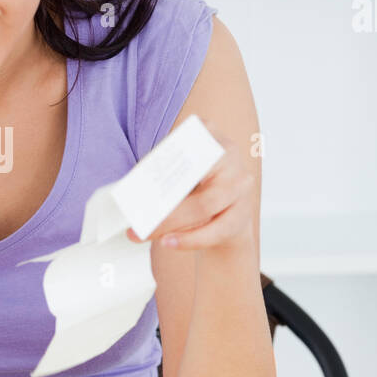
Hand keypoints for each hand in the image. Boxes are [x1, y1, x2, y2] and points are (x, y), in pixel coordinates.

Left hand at [125, 119, 254, 252]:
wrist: (225, 210)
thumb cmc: (194, 186)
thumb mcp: (179, 170)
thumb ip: (162, 173)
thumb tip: (135, 193)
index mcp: (208, 134)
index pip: (184, 142)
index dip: (163, 158)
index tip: (143, 171)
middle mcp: (229, 154)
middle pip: (193, 177)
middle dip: (160, 202)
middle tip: (134, 221)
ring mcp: (240, 185)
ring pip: (204, 206)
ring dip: (170, 223)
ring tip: (144, 234)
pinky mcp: (242, 214)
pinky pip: (216, 230)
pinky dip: (189, 239)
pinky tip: (170, 242)